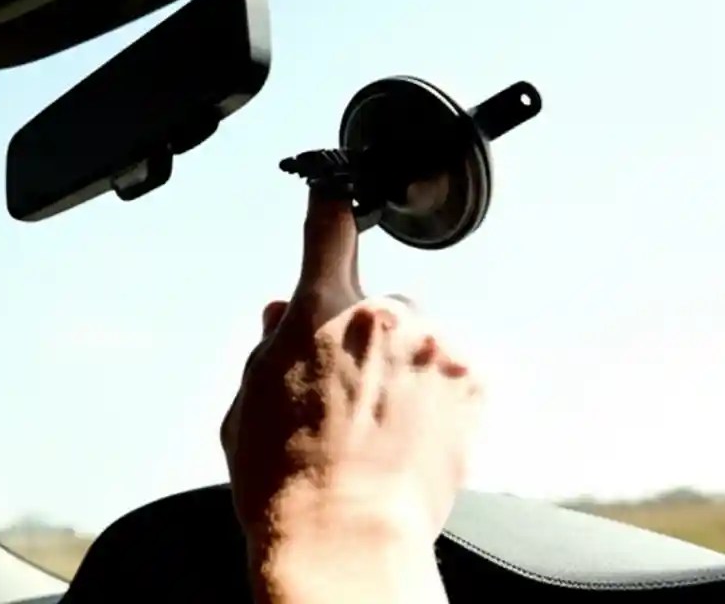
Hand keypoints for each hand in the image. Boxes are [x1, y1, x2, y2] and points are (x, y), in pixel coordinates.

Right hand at [220, 191, 482, 602]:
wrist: (345, 537)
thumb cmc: (285, 478)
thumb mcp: (248, 401)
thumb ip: (269, 344)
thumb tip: (281, 313)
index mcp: (319, 308)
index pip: (327, 226)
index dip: (328, 201)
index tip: (334, 187)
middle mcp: (383, 314)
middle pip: (377, 303)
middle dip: (364, 334)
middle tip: (347, 391)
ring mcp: (435, 347)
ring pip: (419, 339)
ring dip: (405, 366)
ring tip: (382, 427)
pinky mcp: (475, 383)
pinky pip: (454, 371)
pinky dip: (438, 395)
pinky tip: (411, 434)